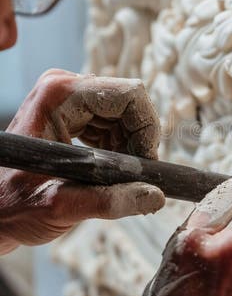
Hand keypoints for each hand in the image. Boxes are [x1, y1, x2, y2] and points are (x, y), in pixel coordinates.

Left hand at [0, 69, 164, 253]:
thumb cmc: (9, 205)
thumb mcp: (61, 206)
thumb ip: (109, 201)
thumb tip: (153, 196)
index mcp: (59, 96)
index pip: (128, 95)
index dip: (146, 129)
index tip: (146, 165)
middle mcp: (64, 90)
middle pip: (128, 104)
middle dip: (138, 142)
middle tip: (137, 179)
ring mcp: (67, 102)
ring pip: (123, 117)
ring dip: (130, 149)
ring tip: (122, 182)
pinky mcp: (70, 116)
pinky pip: (110, 126)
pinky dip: (119, 151)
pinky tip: (111, 175)